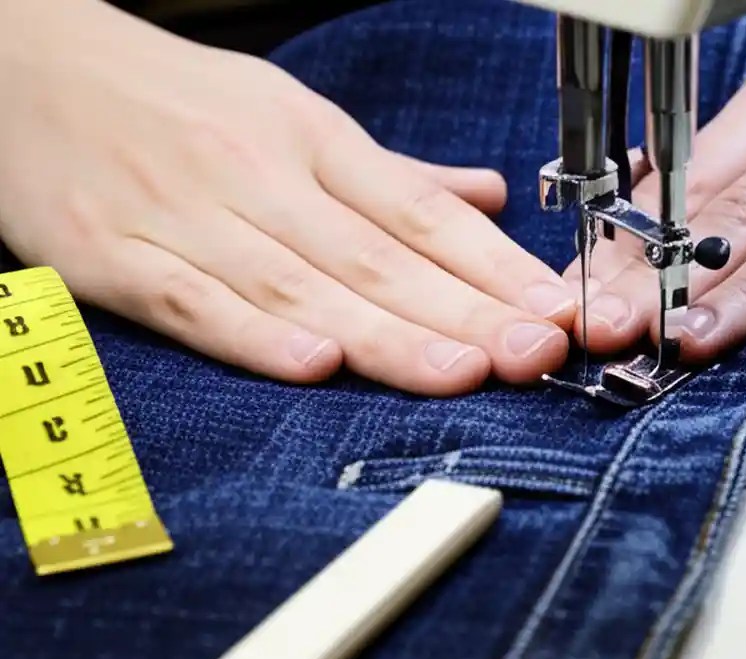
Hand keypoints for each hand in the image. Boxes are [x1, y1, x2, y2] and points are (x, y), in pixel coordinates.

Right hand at [0, 0, 577, 395]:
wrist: (23, 64)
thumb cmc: (173, 100)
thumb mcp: (289, 114)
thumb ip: (391, 174)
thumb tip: (485, 198)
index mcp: (311, 141)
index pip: (421, 213)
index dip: (494, 266)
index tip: (555, 310)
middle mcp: (260, 177)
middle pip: (379, 256)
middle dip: (467, 311)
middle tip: (537, 354)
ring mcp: (185, 217)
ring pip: (302, 285)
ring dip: (388, 333)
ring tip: (462, 371)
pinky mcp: (112, 256)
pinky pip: (192, 300)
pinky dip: (253, 334)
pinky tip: (315, 365)